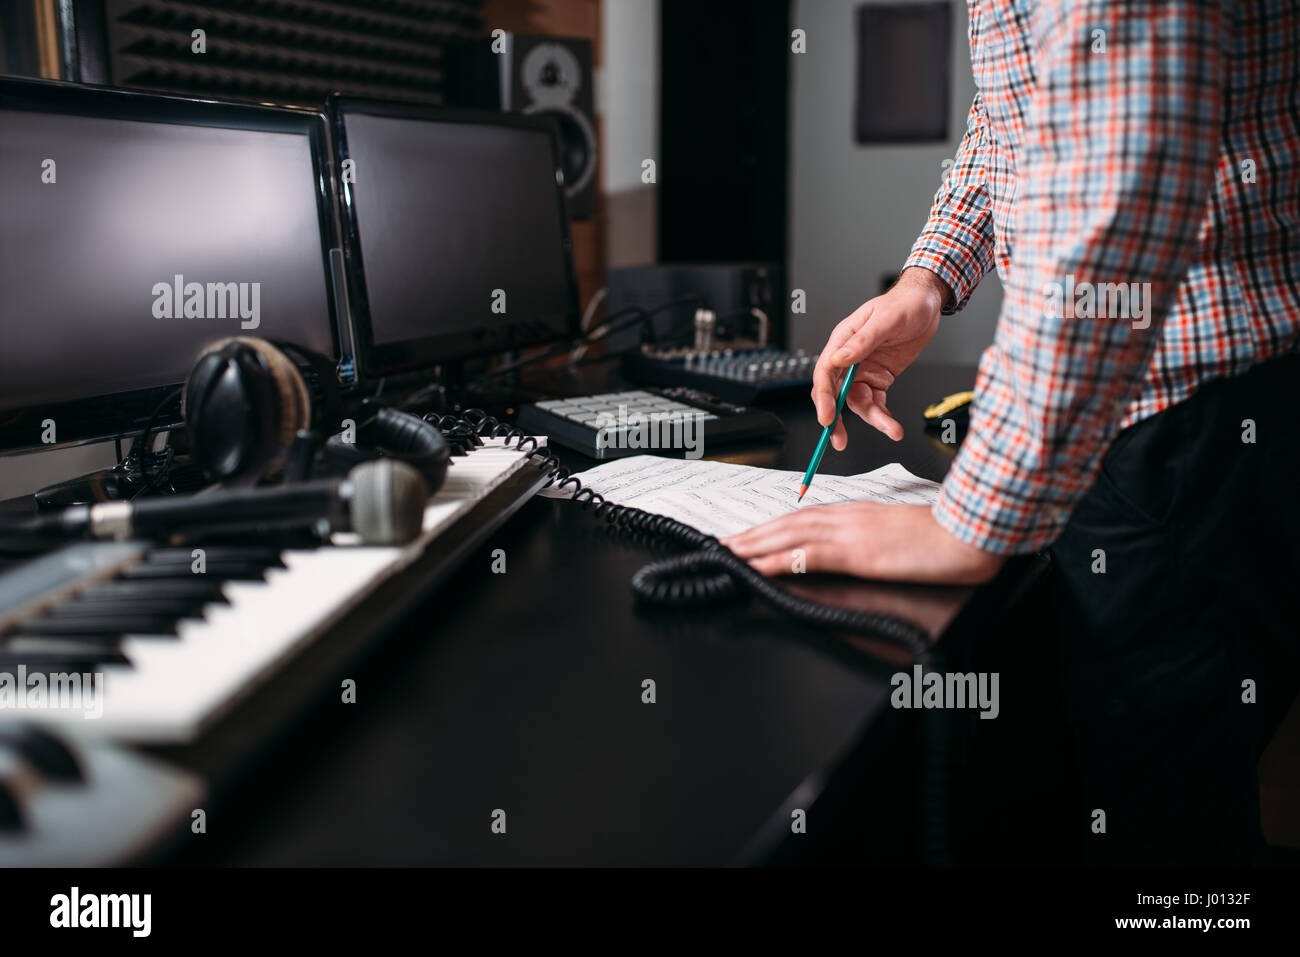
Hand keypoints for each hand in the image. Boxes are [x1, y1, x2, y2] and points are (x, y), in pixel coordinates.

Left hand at [720, 501, 1004, 585]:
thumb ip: (872, 540)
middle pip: (788, 523)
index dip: (772, 527)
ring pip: (789, 534)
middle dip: (753, 534)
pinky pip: (808, 555)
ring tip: (728, 552)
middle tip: (723, 543)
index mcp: (856, 513)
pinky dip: (779, 559)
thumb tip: (855, 552)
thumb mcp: (898, 536)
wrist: (970, 532)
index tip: (749, 535)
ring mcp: (849, 533)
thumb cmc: (943, 536)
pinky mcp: (857, 552)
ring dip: (755, 544)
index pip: (803, 518)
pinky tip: (759, 566)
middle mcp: (847, 517)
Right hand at [812, 267, 948, 450]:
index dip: (823, 397)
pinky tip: (893, 425)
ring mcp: (864, 370)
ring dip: (872, 420)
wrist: (926, 304)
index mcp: (843, 341)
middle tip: (838, 439)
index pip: (825, 373)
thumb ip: (862, 341)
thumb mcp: (885, 320)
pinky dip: (883, 417)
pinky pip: (876, 403)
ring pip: (858, 403)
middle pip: (834, 394)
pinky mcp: (879, 379)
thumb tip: (839, 359)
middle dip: (835, 419)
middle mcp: (850, 359)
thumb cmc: (904, 304)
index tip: (827, 417)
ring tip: (891, 429)